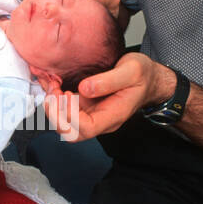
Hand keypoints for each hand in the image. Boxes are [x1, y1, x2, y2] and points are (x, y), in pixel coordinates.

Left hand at [45, 52, 175, 141]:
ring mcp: (92, 114)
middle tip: (53, 91)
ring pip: (65, 124)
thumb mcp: (132, 71)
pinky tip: (54, 85)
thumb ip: (109, 80)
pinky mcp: (86, 106)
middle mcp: (101, 119)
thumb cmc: (143, 76)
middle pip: (71, 132)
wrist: (149, 78)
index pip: (86, 128)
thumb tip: (85, 88)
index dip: (70, 116)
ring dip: (54, 107)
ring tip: (53, 86)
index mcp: (113, 116)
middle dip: (56, 115)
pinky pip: (65, 111)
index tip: (66, 95)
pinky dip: (56, 100)